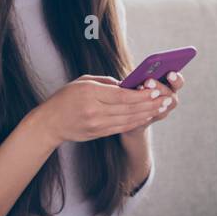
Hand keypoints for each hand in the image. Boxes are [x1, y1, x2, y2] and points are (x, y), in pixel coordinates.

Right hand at [32, 73, 173, 144]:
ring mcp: (97, 124)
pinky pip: (122, 127)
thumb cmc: (66, 98)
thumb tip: (128, 84)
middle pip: (128, 108)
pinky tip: (147, 116)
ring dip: (147, 113)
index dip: (141, 94)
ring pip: (128, 119)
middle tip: (166, 98)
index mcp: (90, 93)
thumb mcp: (83, 82)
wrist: (50, 123)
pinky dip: (137, 121)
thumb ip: (107, 82)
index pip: (121, 95)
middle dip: (150, 104)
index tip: (155, 89)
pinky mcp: (98, 133)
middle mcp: (94, 110)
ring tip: (161, 107)